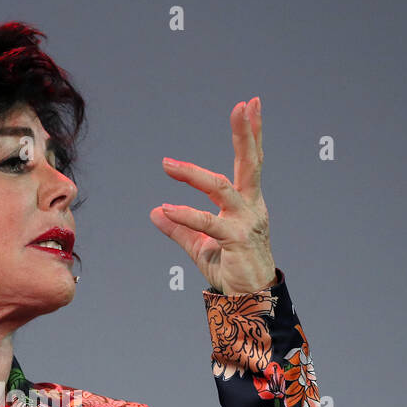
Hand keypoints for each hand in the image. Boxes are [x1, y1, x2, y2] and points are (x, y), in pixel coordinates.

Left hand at [150, 96, 276, 294]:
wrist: (250, 301)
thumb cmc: (232, 269)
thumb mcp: (202, 246)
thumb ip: (180, 227)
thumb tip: (155, 213)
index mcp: (247, 203)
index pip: (250, 161)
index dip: (251, 133)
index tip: (249, 105)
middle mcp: (251, 207)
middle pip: (250, 163)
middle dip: (247, 133)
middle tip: (242, 104)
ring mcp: (245, 222)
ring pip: (220, 189)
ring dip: (194, 174)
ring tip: (168, 164)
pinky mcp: (236, 240)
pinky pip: (207, 224)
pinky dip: (185, 215)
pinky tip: (166, 208)